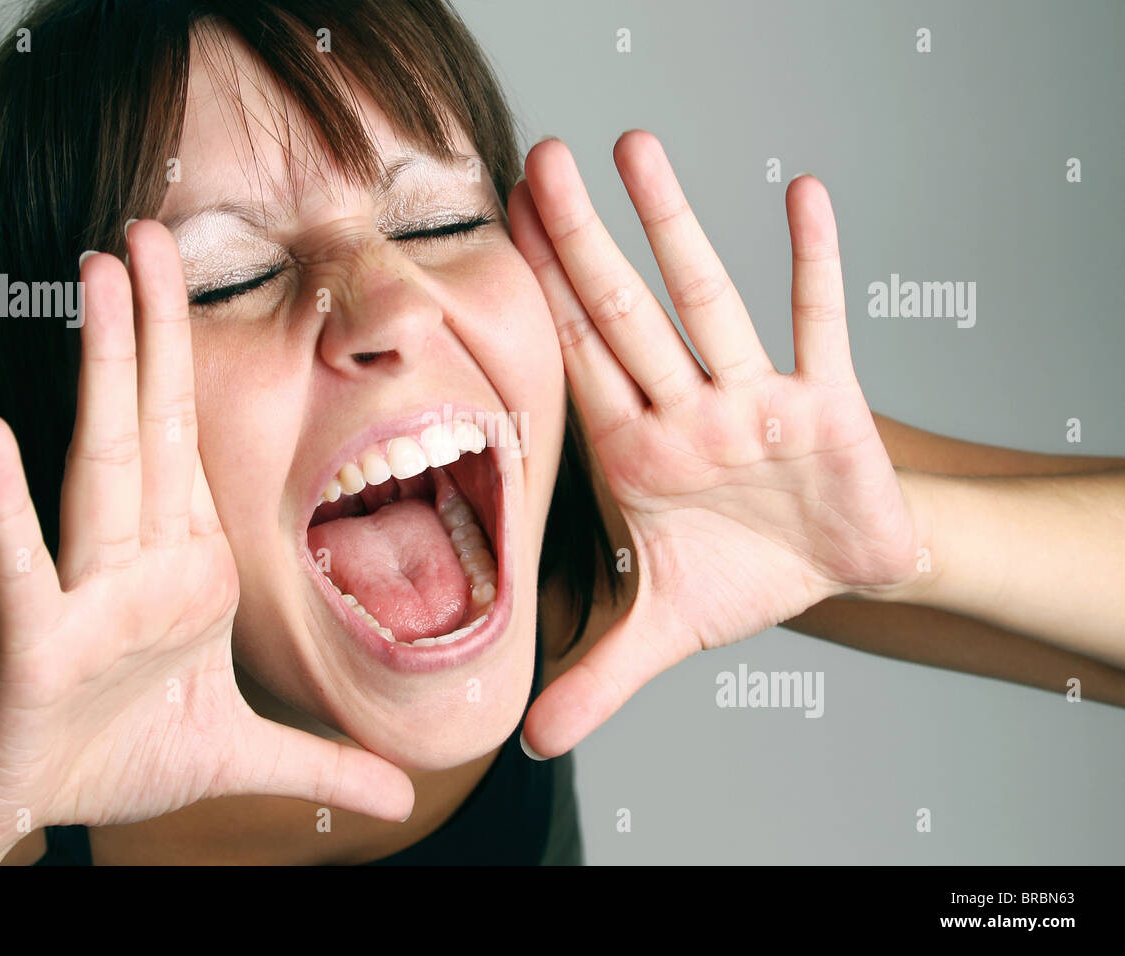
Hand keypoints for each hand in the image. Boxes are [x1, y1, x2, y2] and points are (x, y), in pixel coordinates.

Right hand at [0, 221, 411, 862]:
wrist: (36, 805)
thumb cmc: (120, 756)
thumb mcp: (243, 755)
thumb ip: (321, 765)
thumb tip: (400, 796)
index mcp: (186, 567)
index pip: (194, 447)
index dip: (199, 367)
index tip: (201, 285)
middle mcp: (136, 563)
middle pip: (149, 428)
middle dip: (153, 333)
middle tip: (146, 235)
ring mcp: (85, 596)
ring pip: (97, 468)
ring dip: (97, 378)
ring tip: (96, 286)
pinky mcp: (36, 644)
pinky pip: (25, 565)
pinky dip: (10, 503)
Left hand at [508, 132, 920, 756]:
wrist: (838, 569)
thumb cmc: (745, 577)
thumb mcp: (662, 633)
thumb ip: (596, 679)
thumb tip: (526, 743)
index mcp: (634, 451)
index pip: (571, 363)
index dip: (532, 301)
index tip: (492, 231)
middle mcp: (685, 410)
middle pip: (622, 314)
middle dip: (578, 242)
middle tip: (535, 160)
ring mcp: (754, 399)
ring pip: (706, 303)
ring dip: (673, 227)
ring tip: (636, 148)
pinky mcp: (829, 405)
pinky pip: (819, 324)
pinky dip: (814, 265)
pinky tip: (801, 196)